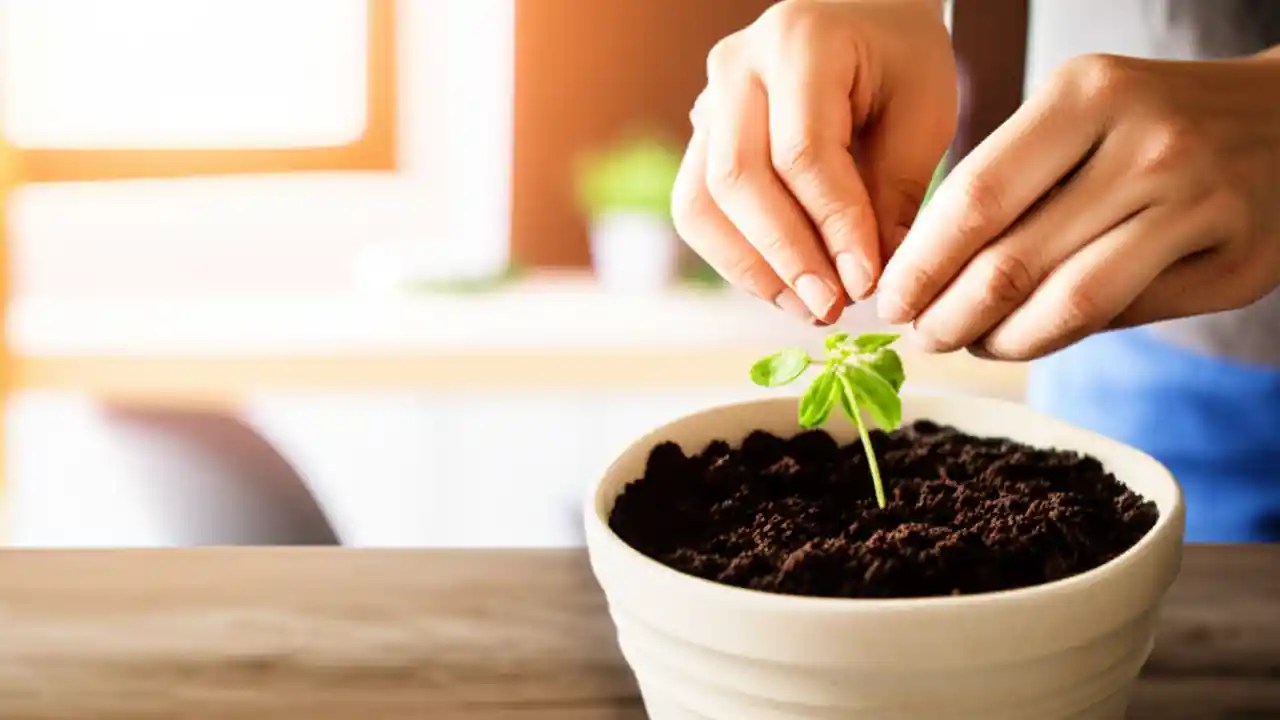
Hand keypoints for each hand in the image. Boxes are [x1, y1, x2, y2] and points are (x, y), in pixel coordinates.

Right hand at [672, 0, 955, 323]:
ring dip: (751, 267)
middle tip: (831, 307)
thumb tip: (865, 280)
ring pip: (700, 202)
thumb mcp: (924, 111)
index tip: (867, 282)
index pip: (803, 152)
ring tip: (806, 307)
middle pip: (737, 179)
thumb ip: (894, 190)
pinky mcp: (700, 140)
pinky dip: (737, 258)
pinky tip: (784, 286)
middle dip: (786, 256)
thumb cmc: (900, 61)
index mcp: (800, 42)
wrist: (862, 20)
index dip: (834, 225)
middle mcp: (736, 67)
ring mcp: (707, 101)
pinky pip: (698, 211)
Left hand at [878, 52, 1279, 359]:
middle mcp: (1146, 145)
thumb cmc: (1149, 124)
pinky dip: (1061, 337)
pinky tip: (1029, 335)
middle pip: (1012, 261)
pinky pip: (1124, 318)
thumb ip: (1010, 181)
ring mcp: (1198, 205)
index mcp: (1086, 95)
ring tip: (968, 343)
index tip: (890, 300)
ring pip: (1067, 304)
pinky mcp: (1234, 263)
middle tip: (921, 336)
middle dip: (948, 315)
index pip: (974, 198)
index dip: (921, 264)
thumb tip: (922, 273)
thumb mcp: (1079, 115)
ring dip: (999, 340)